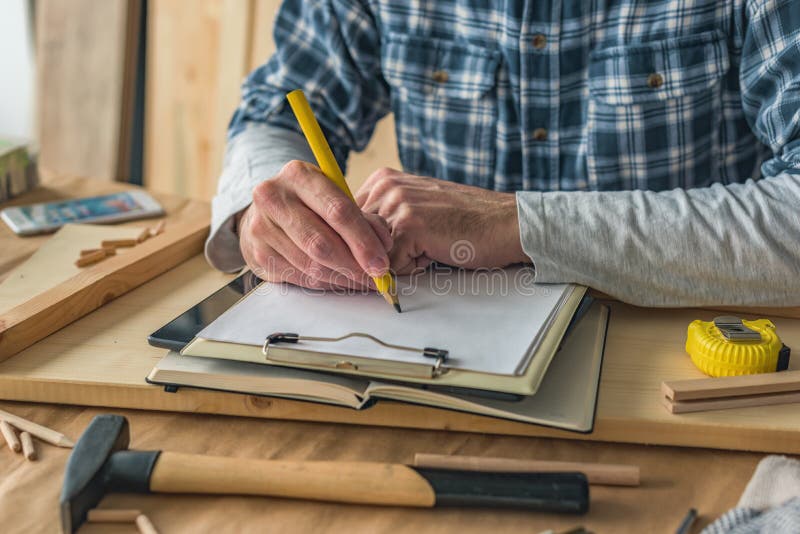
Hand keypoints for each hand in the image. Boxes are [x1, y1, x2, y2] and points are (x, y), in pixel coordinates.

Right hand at [237, 160, 392, 288]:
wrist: (266, 214)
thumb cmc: (310, 206)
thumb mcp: (336, 199)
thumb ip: (364, 219)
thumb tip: (384, 246)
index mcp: (299, 175)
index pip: (338, 211)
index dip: (363, 242)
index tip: (381, 263)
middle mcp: (274, 197)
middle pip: (322, 243)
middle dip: (354, 266)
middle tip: (375, 279)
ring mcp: (261, 226)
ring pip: (311, 265)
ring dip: (342, 279)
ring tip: (359, 281)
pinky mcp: (257, 253)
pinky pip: (299, 277)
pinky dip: (325, 284)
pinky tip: (338, 281)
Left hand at [355, 168, 527, 273]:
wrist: (505, 223)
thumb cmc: (464, 222)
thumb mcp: (415, 209)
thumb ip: (382, 220)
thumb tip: (350, 247)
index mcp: (383, 179)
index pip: (348, 224)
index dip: (366, 245)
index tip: (389, 251)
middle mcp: (385, 185)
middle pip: (355, 240)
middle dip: (379, 256)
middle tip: (416, 249)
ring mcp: (396, 203)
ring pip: (370, 254)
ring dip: (398, 262)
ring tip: (428, 247)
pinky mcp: (409, 225)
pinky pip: (389, 266)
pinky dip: (412, 270)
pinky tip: (436, 252)